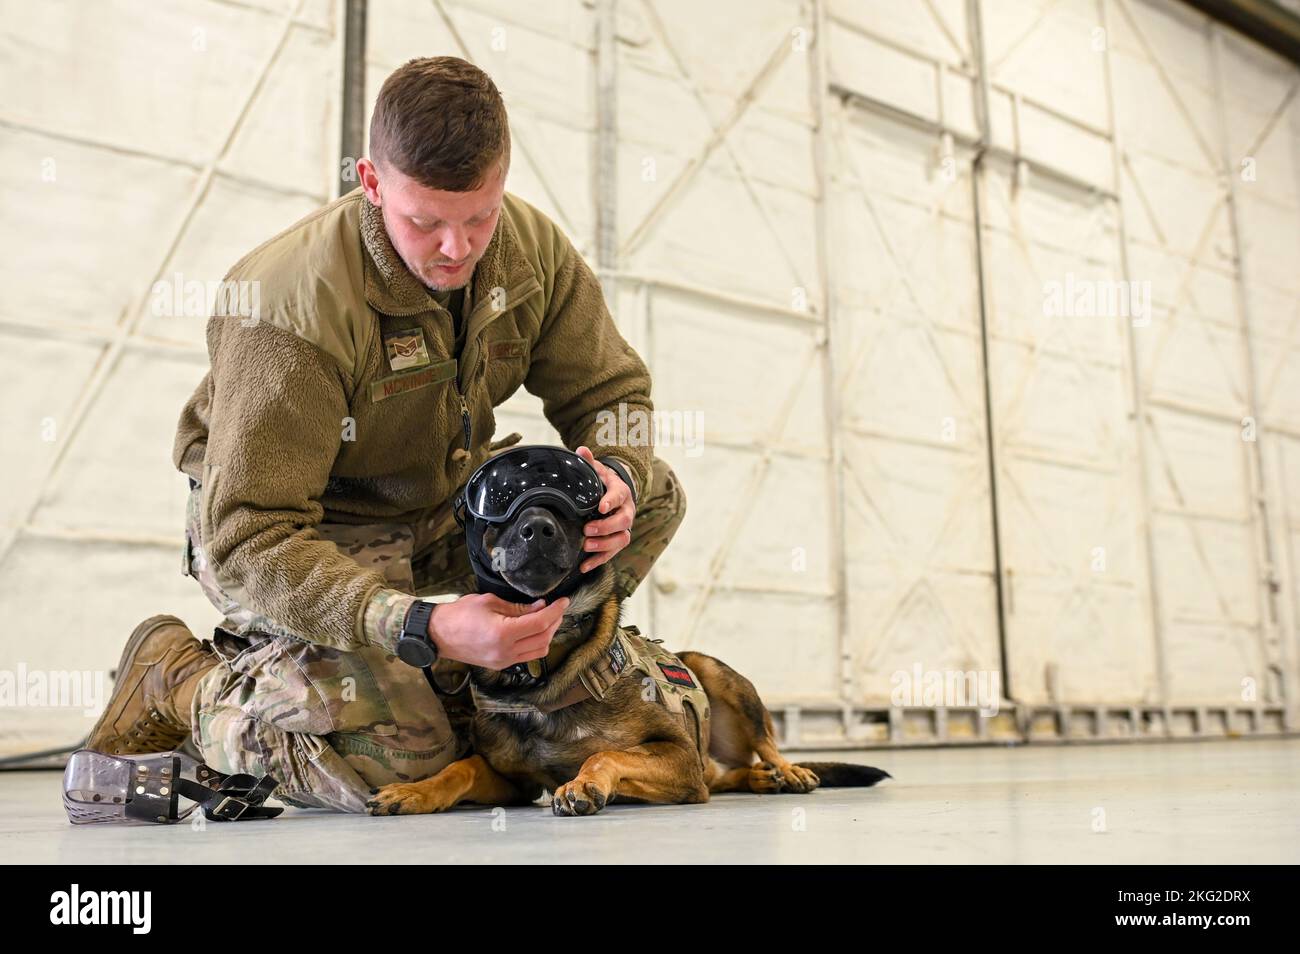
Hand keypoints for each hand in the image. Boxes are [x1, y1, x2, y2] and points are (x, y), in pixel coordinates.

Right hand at [427, 593, 569, 668]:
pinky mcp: (500, 664)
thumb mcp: (490, 602)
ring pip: (538, 650)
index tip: (564, 601)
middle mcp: (506, 651)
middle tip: (557, 608)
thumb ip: (518, 607)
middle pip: (544, 638)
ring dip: (548, 635)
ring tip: (548, 618)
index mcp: (503, 634)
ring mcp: (503, 661)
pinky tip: (534, 630)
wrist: (438, 634)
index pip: (540, 623)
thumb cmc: (460, 613)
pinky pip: (527, 656)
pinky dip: (536, 643)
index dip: (556, 611)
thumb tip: (540, 607)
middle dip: (555, 622)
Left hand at [575, 446, 634, 572]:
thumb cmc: (603, 483)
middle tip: (588, 530)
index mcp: (620, 492)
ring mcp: (623, 528)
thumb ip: (589, 462)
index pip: (619, 496)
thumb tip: (581, 450)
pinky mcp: (617, 541)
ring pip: (621, 539)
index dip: (612, 501)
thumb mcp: (597, 471)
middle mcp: (626, 511)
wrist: (615, 496)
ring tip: (586, 546)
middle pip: (623, 522)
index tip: (602, 506)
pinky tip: (584, 566)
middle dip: (606, 527)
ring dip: (605, 545)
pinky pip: (612, 553)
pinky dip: (598, 560)